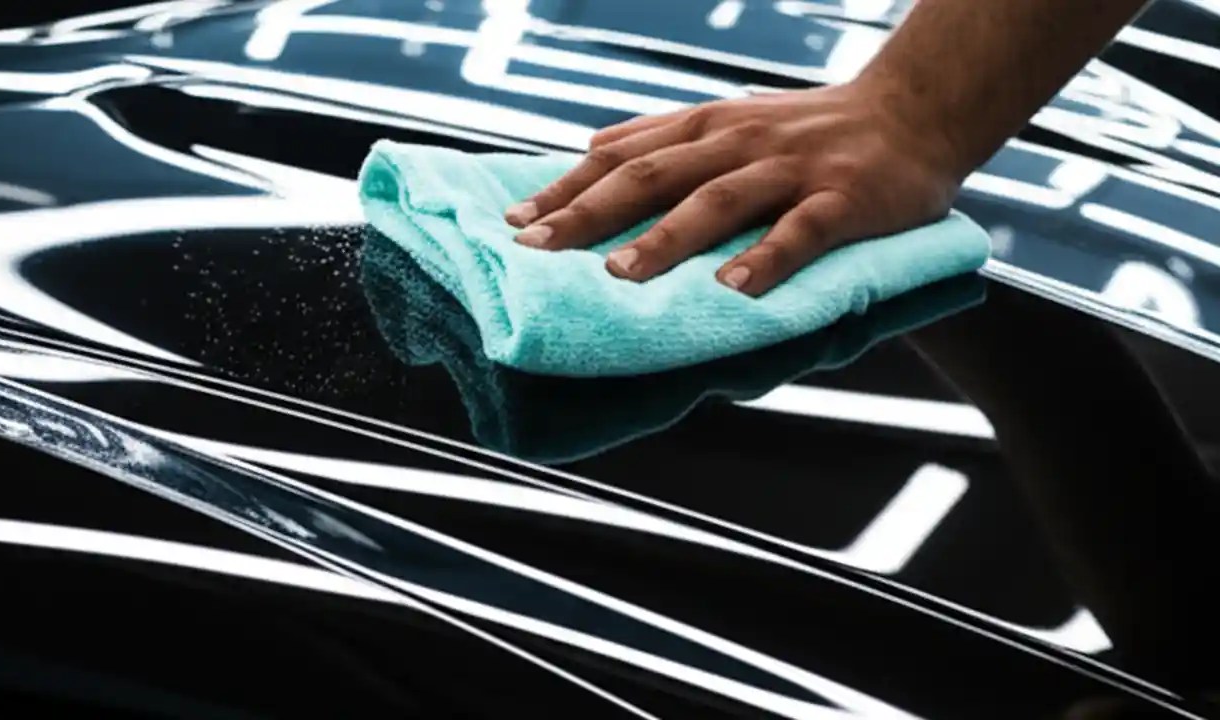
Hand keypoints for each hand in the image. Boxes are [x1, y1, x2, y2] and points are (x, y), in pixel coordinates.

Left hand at [504, 80, 963, 296]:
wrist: (913, 109)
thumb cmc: (810, 126)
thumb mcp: (730, 116)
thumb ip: (664, 132)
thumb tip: (592, 146)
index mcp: (706, 126)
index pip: (622, 157)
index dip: (567, 188)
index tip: (515, 223)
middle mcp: (739, 142)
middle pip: (653, 177)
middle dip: (591, 214)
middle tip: (538, 251)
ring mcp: (792, 169)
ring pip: (719, 201)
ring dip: (667, 238)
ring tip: (619, 275)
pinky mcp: (845, 197)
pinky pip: (803, 229)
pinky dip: (768, 257)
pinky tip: (735, 290)